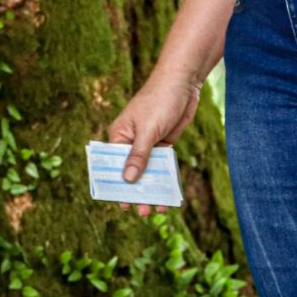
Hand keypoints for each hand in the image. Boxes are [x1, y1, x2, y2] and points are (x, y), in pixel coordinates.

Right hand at [106, 70, 202, 214]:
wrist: (183, 83)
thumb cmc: (159, 101)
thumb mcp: (148, 130)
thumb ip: (139, 155)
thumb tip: (127, 179)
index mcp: (119, 136)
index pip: (113, 164)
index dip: (116, 184)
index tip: (121, 204)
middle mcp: (131, 141)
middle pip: (131, 171)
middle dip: (137, 192)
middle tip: (143, 212)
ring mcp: (148, 143)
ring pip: (148, 171)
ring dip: (152, 189)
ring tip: (157, 209)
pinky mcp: (164, 142)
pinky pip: (162, 165)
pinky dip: (165, 179)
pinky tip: (169, 193)